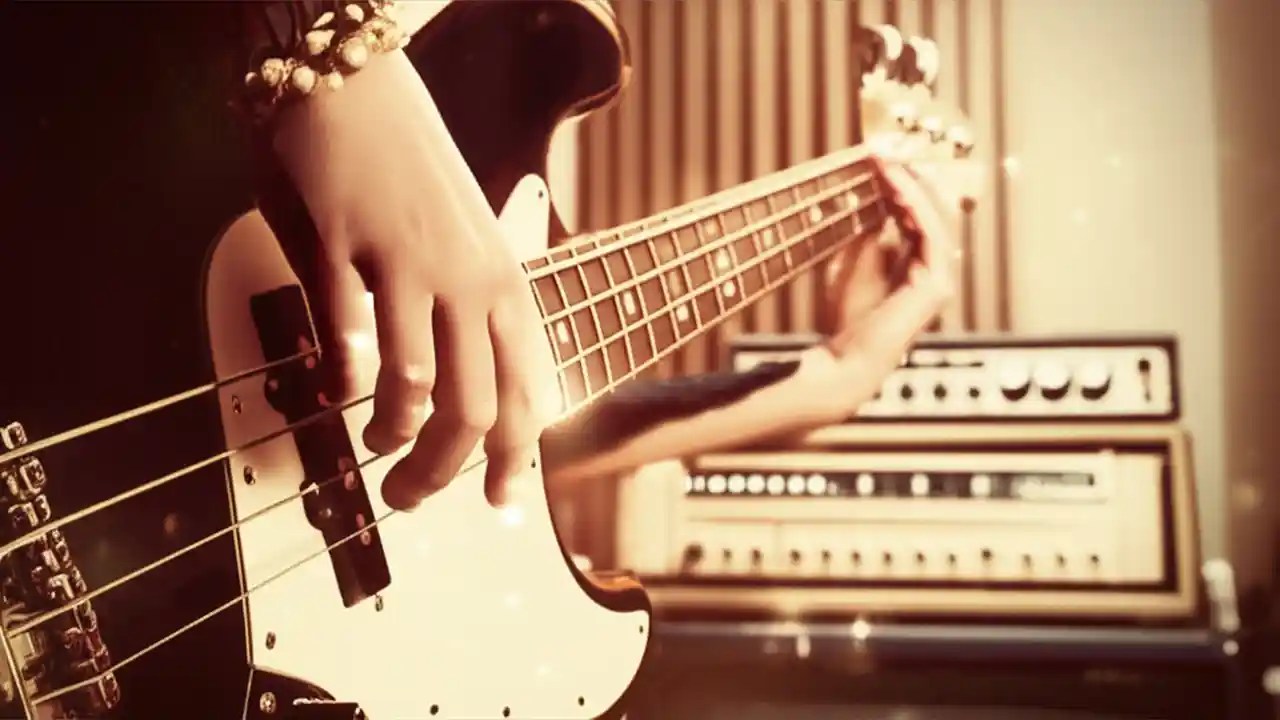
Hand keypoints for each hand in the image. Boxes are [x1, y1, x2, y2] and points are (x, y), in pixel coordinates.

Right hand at [264, 50, 555, 508]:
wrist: (354, 82)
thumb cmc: (410, 169)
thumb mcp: (469, 242)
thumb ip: (474, 313)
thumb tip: (471, 389)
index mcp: (504, 282)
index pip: (528, 390)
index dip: (515, 458)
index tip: (499, 500)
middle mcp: (468, 278)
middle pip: (474, 409)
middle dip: (443, 473)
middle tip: (411, 496)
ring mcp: (408, 264)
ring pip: (415, 389)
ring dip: (392, 438)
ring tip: (374, 446)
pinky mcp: (346, 248)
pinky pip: (344, 338)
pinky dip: (337, 379)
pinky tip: (330, 390)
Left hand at [817, 155, 964, 402]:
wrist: (846, 360)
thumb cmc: (846, 320)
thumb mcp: (851, 263)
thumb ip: (868, 234)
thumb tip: (873, 200)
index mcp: (915, 267)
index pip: (915, 215)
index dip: (900, 185)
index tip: (878, 160)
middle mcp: (932, 270)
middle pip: (930, 211)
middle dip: (909, 178)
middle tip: (885, 151)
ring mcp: (938, 278)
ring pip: (932, 217)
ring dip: (910, 185)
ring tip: (888, 161)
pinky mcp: (936, 285)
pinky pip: (929, 232)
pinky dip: (912, 204)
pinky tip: (894, 184)